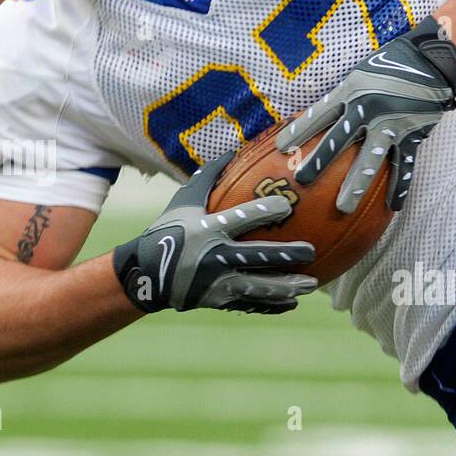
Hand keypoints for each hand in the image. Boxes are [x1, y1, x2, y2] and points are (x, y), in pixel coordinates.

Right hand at [112, 153, 317, 313]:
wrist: (145, 275)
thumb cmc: (168, 231)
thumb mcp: (184, 201)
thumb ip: (209, 176)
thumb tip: (234, 150)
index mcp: (207, 229)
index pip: (241, 218)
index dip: (265, 211)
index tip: (288, 206)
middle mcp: (214, 257)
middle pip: (258, 257)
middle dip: (286, 255)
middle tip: (310, 251)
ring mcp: (217, 283)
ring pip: (259, 287)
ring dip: (287, 287)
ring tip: (311, 285)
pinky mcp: (218, 301)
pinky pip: (251, 304)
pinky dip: (273, 305)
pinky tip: (292, 303)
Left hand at [275, 15, 455, 213]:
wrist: (432, 60)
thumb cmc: (392, 63)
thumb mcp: (360, 73)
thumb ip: (344, 96)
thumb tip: (324, 120)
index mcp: (352, 91)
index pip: (320, 113)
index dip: (299, 130)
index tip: (280, 148)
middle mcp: (368, 109)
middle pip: (340, 139)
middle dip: (319, 160)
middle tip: (302, 180)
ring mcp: (391, 124)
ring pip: (370, 158)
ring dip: (356, 184)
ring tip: (343, 207)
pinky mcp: (411, 135)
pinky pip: (404, 165)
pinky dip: (400, 187)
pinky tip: (393, 207)